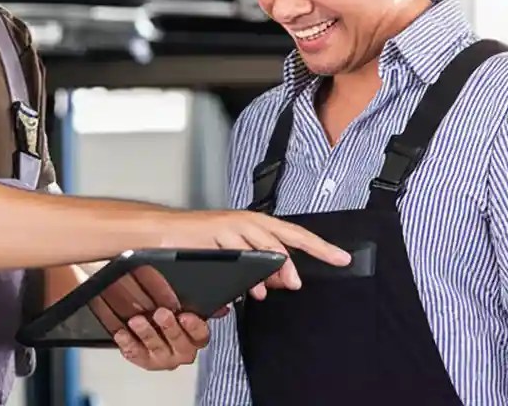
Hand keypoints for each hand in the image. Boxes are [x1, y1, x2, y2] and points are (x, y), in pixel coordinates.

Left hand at [83, 265, 224, 370]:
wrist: (155, 336)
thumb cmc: (174, 321)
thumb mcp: (189, 309)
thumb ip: (201, 307)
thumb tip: (221, 307)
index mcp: (195, 339)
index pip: (201, 335)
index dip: (194, 326)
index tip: (185, 315)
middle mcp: (181, 352)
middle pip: (179, 343)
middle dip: (170, 328)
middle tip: (161, 314)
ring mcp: (162, 358)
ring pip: (156, 348)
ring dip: (147, 334)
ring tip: (137, 321)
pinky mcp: (143, 360)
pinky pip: (135, 354)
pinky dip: (128, 343)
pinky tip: (122, 333)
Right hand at [160, 210, 350, 299]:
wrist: (166, 232)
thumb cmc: (201, 243)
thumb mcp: (237, 256)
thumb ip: (261, 267)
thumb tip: (285, 280)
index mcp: (258, 225)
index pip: (296, 235)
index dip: (321, 246)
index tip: (342, 257)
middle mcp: (249, 221)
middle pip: (289, 235)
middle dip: (312, 250)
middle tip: (328, 265)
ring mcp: (233, 225)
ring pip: (266, 243)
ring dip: (280, 266)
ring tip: (288, 283)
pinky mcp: (216, 232)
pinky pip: (239, 252)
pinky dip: (250, 271)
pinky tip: (255, 286)